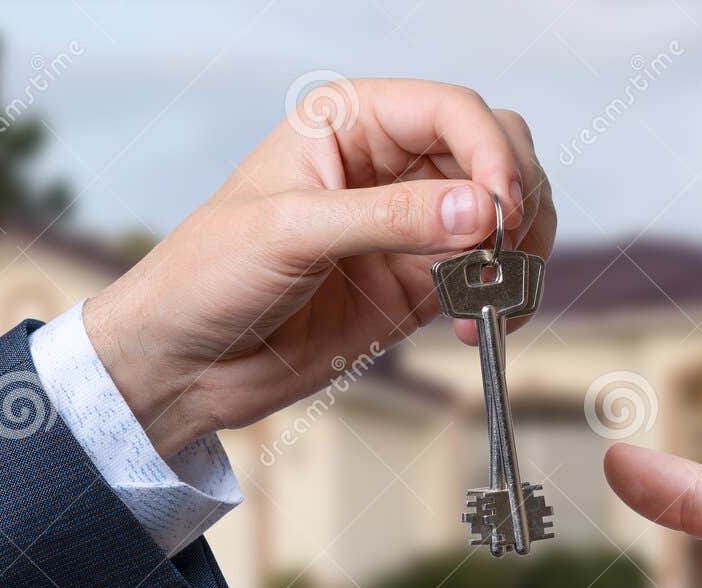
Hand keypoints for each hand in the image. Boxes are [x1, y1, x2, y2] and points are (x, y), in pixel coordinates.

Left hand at [83, 78, 554, 457]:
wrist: (182, 363)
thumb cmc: (206, 277)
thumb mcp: (290, 234)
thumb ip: (389, 220)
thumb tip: (481, 212)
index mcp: (348, 123)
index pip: (452, 111)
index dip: (491, 154)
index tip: (501, 211)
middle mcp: (387, 167)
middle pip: (494, 152)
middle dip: (516, 198)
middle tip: (506, 254)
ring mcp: (406, 228)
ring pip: (502, 215)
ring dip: (519, 253)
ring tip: (495, 296)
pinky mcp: (415, 286)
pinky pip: (484, 279)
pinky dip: (500, 299)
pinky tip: (477, 325)